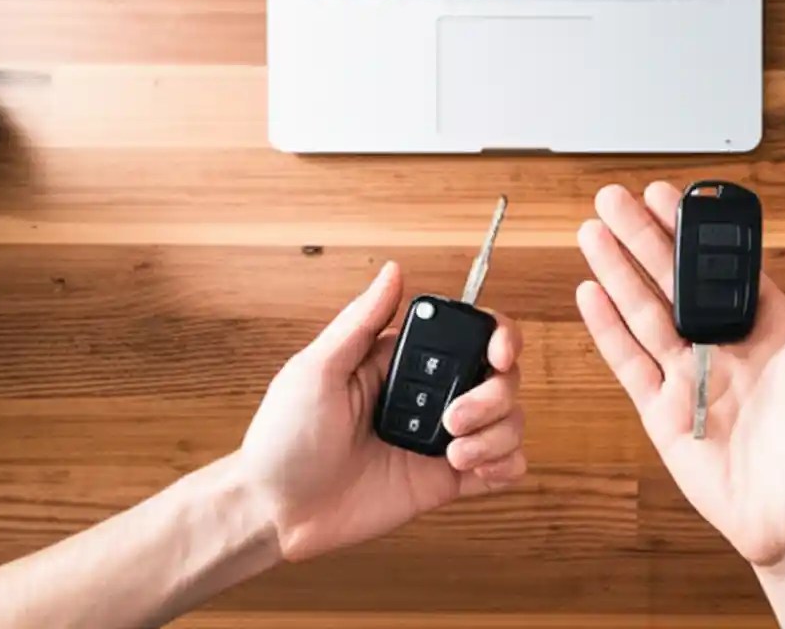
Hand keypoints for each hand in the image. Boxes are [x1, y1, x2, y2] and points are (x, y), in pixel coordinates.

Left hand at [239, 262, 527, 561]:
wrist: (276, 512)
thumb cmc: (283, 439)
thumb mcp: (316, 370)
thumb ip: (361, 321)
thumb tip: (394, 271)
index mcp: (402, 363)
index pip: (471, 336)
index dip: (500, 338)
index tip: (498, 355)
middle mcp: (430, 397)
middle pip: (501, 378)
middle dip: (493, 397)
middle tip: (452, 421)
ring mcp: (441, 440)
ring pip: (508, 422)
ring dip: (496, 435)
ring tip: (455, 454)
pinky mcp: (446, 481)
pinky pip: (503, 467)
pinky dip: (505, 466)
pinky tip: (477, 470)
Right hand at [576, 183, 784, 566]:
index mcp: (774, 328)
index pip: (726, 265)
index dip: (697, 228)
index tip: (675, 195)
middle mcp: (728, 346)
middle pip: (675, 277)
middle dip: (644, 235)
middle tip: (617, 198)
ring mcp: (693, 377)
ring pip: (645, 311)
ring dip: (618, 269)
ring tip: (594, 231)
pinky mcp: (665, 413)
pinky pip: (630, 362)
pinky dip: (607, 327)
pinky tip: (591, 292)